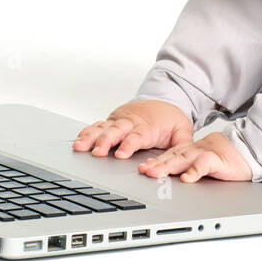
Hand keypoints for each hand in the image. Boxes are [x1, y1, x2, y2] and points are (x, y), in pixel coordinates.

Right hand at [73, 100, 194, 158]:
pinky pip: (97, 126)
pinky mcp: (111, 121)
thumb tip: (180, 162)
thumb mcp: (183, 131)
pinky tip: (78, 140)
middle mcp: (130, 122)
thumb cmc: (171, 119)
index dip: (128, 145)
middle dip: (105, 142)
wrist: (164, 98)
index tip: (120, 155)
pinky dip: (87, 132)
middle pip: (116, 131)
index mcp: (147, 126)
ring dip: (91, 137)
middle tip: (97, 153)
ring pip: (103, 128)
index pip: (137, 136)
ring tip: (79, 147)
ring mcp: (119, 120)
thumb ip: (182, 145)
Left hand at [138, 130, 252, 182]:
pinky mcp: (216, 160)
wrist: (245, 149)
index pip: (169, 156)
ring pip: (182, 159)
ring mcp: (204, 154)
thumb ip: (186, 166)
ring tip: (155, 173)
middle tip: (143, 171)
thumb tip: (171, 175)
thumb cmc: (223, 158)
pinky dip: (194, 171)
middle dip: (156, 164)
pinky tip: (186, 178)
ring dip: (167, 166)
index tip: (143, 167)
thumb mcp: (200, 162)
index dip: (155, 161)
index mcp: (189, 152)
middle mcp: (193, 152)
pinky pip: (203, 165)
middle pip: (171, 157)